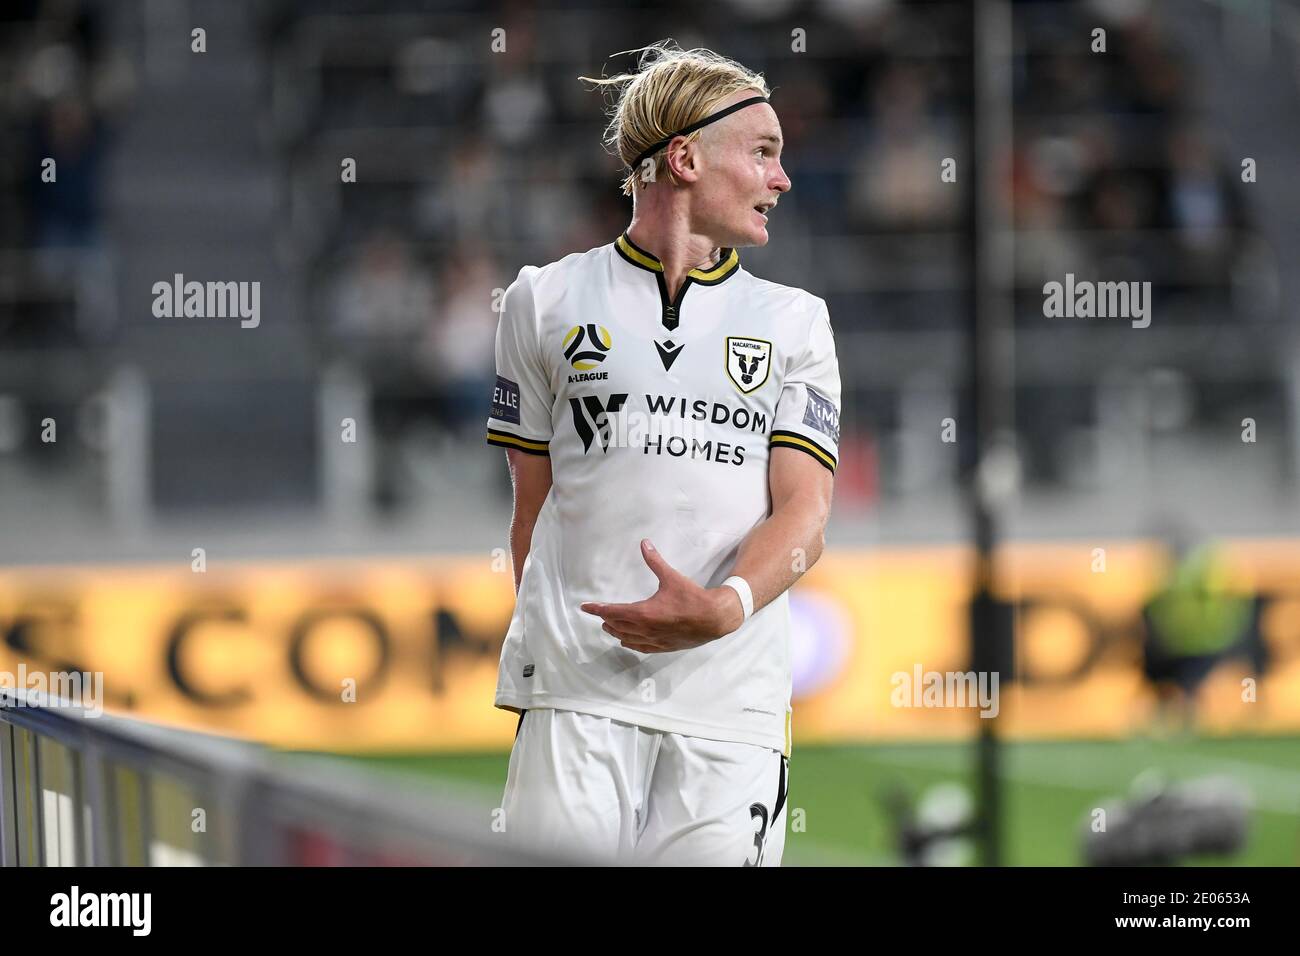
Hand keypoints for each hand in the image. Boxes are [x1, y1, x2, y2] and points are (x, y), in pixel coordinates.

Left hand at [580, 539, 745, 652]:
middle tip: (598, 614)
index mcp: (644, 613)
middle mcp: (645, 629)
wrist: (714, 619)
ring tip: (608, 627)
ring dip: (615, 631)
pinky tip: (627, 642)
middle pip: (617, 625)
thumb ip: (655, 561)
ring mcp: (654, 640)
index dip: (597, 609)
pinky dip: (630, 643)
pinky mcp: (663, 646)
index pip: (613, 611)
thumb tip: (644, 544)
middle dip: (606, 619)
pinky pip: (640, 647)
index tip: (585, 607)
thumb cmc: (692, 598)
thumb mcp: (672, 577)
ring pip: (627, 638)